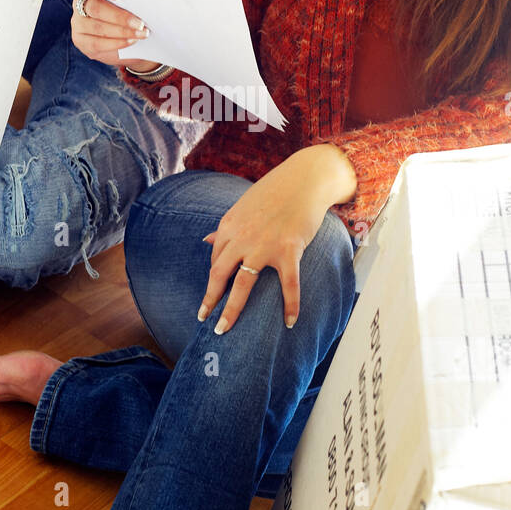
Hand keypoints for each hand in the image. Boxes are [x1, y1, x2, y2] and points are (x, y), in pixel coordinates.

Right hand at [70, 0, 155, 68]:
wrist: (124, 40)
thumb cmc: (128, 14)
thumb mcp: (130, 3)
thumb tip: (146, 0)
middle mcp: (80, 3)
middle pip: (95, 7)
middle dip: (120, 17)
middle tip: (140, 23)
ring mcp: (78, 22)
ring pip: (98, 27)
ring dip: (122, 32)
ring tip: (141, 34)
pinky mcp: (80, 40)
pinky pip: (97, 43)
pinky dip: (117, 43)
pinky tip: (131, 41)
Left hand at [197, 146, 356, 333]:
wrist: (305, 179)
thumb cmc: (275, 192)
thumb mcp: (243, 207)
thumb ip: (225, 227)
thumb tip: (206, 240)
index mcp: (229, 226)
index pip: (216, 259)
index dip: (214, 279)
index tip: (214, 294)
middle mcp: (241, 238)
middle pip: (219, 275)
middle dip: (210, 300)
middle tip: (205, 320)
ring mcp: (264, 246)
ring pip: (242, 285)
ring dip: (231, 310)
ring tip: (224, 330)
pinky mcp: (288, 251)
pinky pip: (288, 285)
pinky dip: (291, 306)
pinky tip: (291, 323)